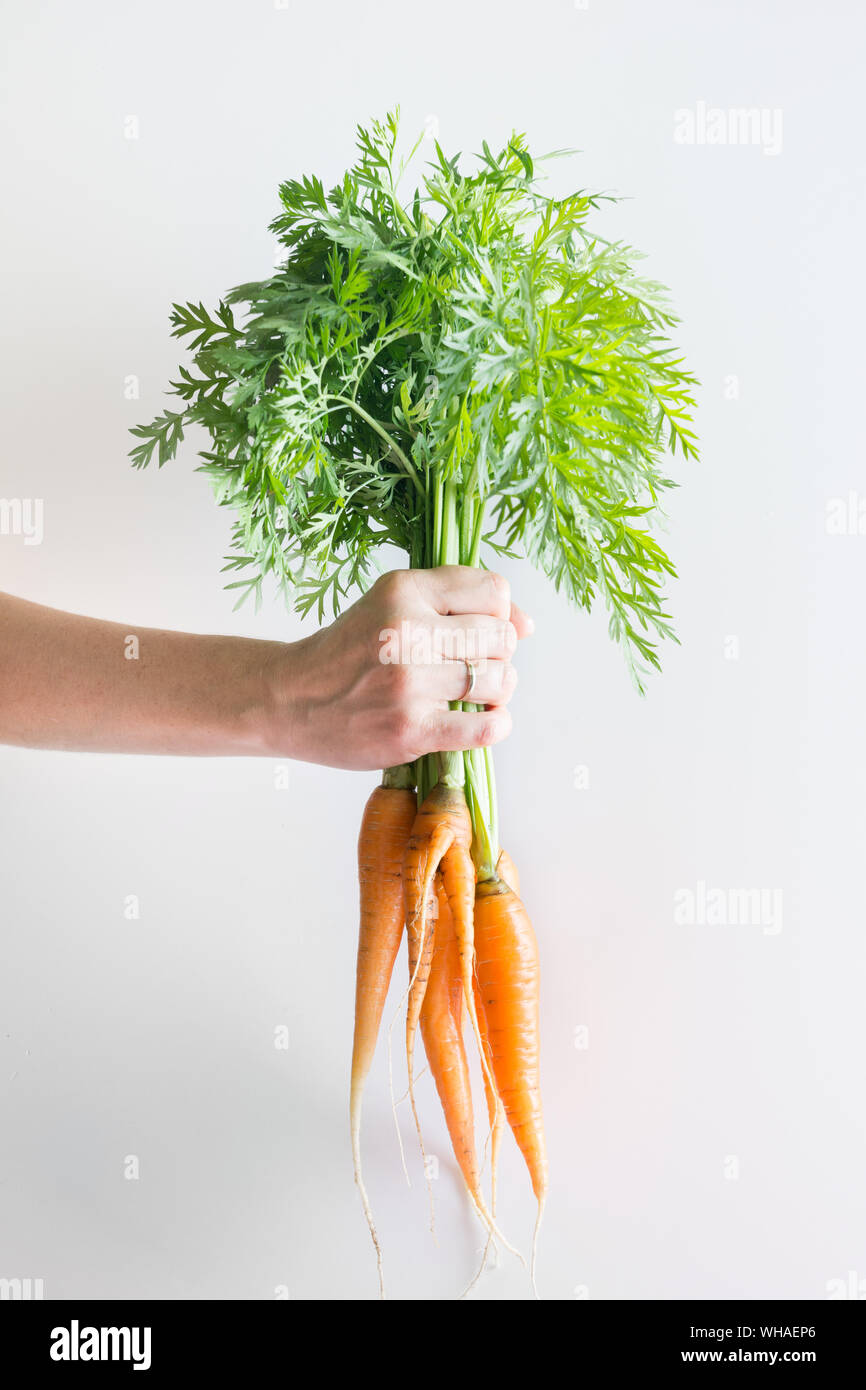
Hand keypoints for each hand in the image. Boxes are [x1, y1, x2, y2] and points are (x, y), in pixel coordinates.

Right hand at [270, 567, 532, 770]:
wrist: (290, 699)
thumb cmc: (349, 651)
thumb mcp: (393, 604)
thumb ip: (458, 602)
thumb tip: (528, 625)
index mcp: (403, 589)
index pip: (494, 592)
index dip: (499, 613)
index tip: (479, 629)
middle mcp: (406, 631)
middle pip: (501, 637)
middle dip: (497, 653)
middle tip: (472, 664)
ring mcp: (409, 683)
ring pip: (498, 680)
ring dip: (499, 689)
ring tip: (476, 692)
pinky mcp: (410, 729)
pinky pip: (485, 728)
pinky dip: (496, 724)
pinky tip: (483, 719)